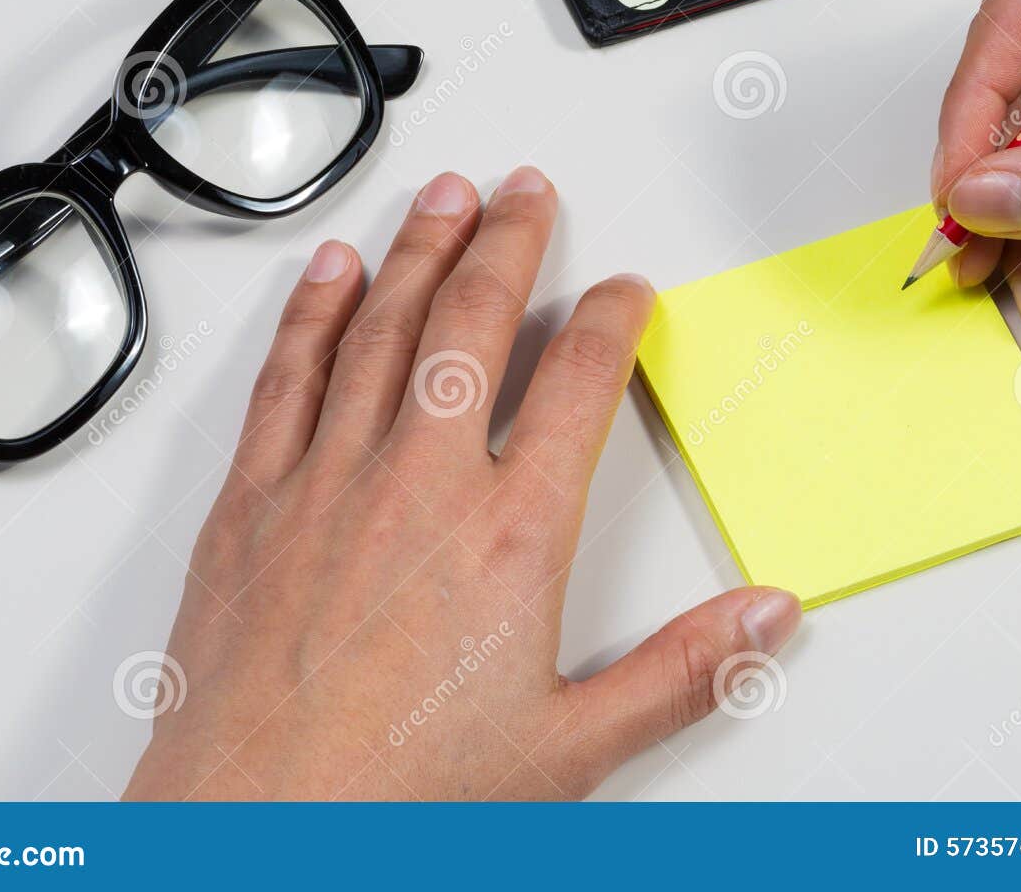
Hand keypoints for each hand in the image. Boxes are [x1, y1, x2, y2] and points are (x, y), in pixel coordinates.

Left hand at [123, 166, 800, 799]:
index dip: (612, 320)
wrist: (259, 834)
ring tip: (446, 197)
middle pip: (477, 321)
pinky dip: (315, 312)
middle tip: (528, 192)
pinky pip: (288, 376)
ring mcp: (331, 480)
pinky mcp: (255, 500)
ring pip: (385, 327)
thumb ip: (680, 670)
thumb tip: (764, 619)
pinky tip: (334, 271)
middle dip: (510, 241)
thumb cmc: (403, 797)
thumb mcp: (572, 746)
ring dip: (421, 250)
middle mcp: (423, 484)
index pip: (582, 384)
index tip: (624, 290)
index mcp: (513, 535)